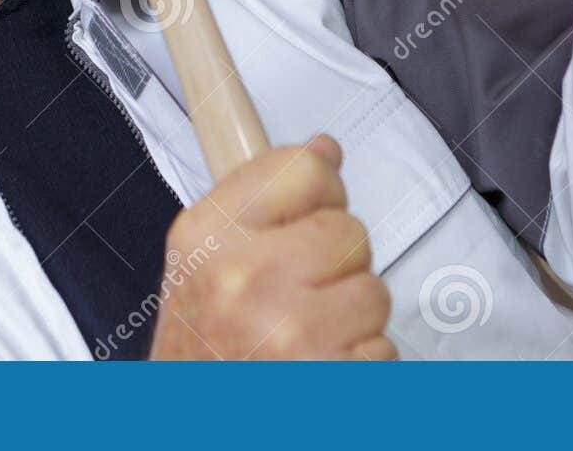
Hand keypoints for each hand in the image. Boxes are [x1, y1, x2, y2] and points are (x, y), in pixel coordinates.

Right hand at [149, 135, 395, 359]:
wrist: (188, 431)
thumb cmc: (199, 356)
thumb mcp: (202, 264)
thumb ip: (261, 201)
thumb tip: (324, 150)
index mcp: (208, 236)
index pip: (303, 167)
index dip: (319, 193)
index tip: (304, 219)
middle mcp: (246, 279)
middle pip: (350, 231)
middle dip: (338, 267)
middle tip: (295, 301)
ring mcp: (291, 334)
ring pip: (375, 292)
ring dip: (353, 321)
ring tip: (304, 342)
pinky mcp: (330, 380)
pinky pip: (384, 351)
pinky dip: (361, 368)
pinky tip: (317, 373)